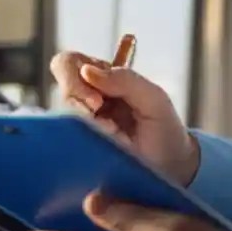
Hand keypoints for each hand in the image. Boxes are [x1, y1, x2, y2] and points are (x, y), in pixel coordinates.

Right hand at [50, 51, 199, 185]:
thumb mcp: (154, 99)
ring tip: (113, 133)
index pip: (70, 63)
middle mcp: (87, 97)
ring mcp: (82, 122)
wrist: (170, 167)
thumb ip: (126, 79)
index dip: (72, 75)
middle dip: (76, 97)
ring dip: (86, 122)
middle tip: (98, 110)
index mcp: (104, 77)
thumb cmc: (163, 128)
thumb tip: (86, 70)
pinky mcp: (79, 145)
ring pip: (62, 114)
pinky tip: (105, 145)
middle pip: (60, 87)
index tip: (96, 97)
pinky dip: (83, 141)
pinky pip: (65, 138)